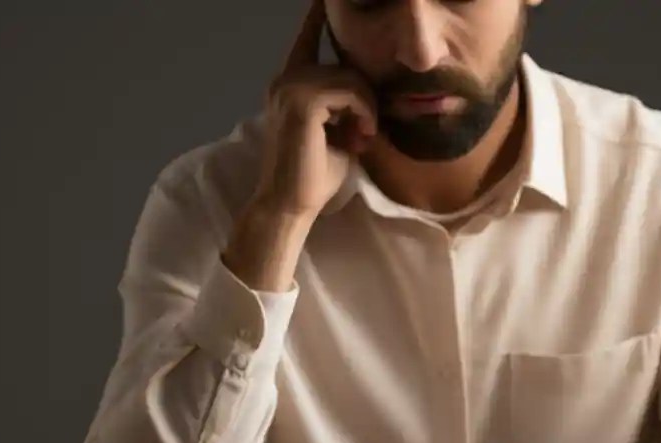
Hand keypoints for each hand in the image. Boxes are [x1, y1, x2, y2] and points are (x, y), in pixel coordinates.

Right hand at [252, 0, 377, 218]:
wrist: (290, 204)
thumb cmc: (315, 175)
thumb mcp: (338, 131)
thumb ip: (348, 106)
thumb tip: (374, 93)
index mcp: (289, 84)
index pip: (307, 40)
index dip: (317, 18)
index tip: (324, 0)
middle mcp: (285, 79)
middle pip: (344, 65)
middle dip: (364, 98)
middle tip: (364, 134)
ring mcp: (290, 86)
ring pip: (350, 78)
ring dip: (366, 108)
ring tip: (361, 138)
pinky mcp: (302, 100)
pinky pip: (350, 91)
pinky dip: (364, 113)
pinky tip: (361, 136)